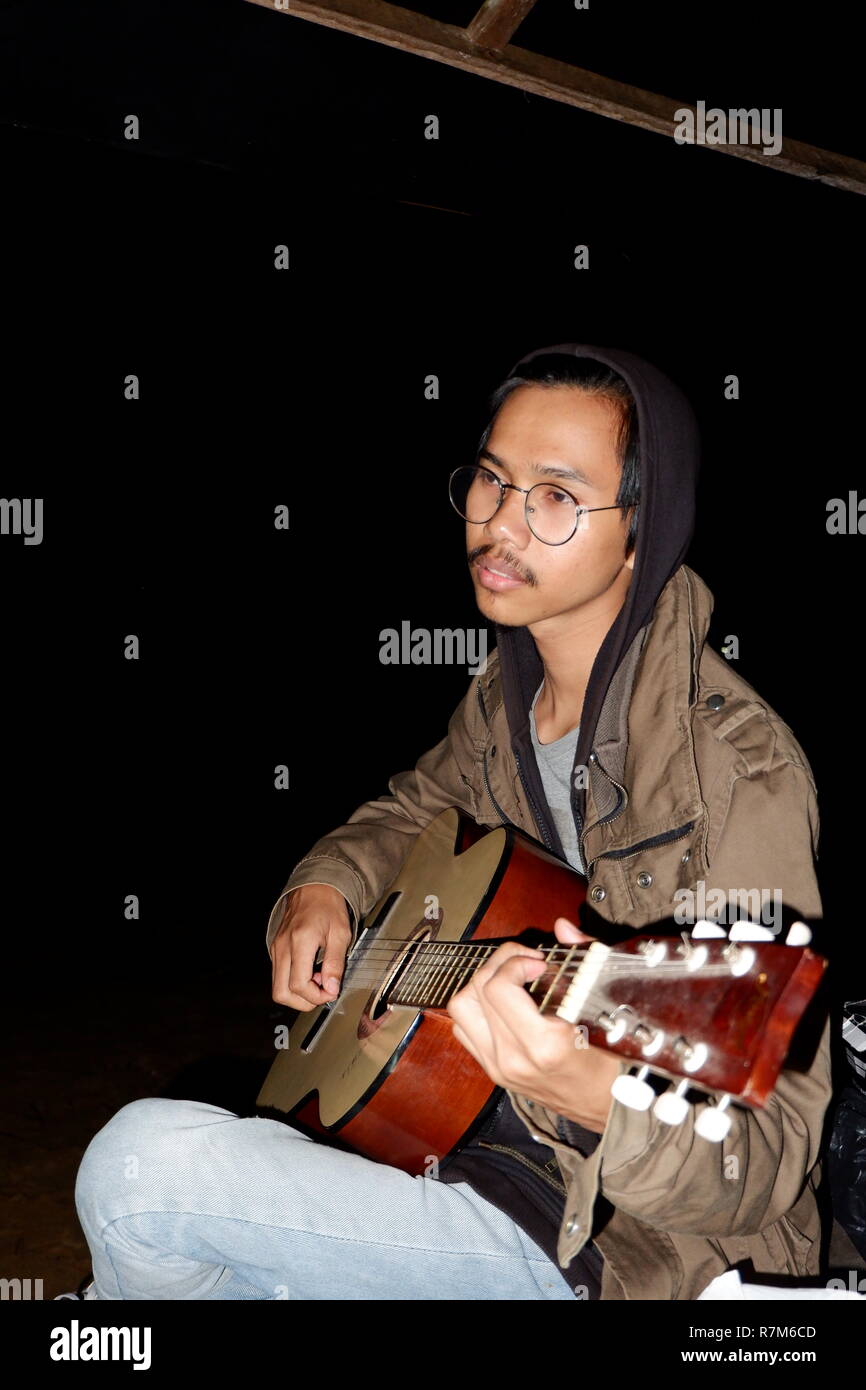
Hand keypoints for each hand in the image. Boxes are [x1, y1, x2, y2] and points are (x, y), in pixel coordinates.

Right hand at [269, 884, 351, 1010]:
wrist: (313, 888)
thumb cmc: (329, 907)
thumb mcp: (341, 933)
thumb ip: (335, 963)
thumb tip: (331, 989)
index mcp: (300, 942)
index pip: (298, 985)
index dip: (316, 996)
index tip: (331, 992)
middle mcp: (282, 947)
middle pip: (281, 993)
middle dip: (303, 1002)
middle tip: (323, 993)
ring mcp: (276, 948)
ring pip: (277, 987)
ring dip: (298, 994)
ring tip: (317, 980)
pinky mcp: (275, 949)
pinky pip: (279, 976)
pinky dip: (293, 982)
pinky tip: (310, 972)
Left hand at [446, 916, 621, 1133]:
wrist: (611, 1109)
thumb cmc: (615, 1059)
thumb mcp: (606, 1009)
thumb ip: (585, 961)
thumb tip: (563, 928)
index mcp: (542, 1044)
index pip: (498, 988)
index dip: (514, 961)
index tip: (539, 961)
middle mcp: (513, 1058)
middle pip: (475, 992)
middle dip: (499, 964)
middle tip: (526, 962)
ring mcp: (499, 1068)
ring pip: (461, 1010)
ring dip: (481, 985)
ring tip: (511, 979)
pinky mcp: (494, 1072)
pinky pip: (464, 1029)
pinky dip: (478, 1008)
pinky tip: (505, 1003)